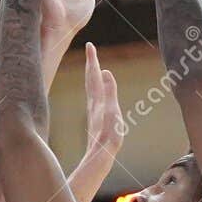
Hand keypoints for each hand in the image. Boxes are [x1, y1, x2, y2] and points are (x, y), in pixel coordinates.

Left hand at [82, 41, 122, 164]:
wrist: (99, 157)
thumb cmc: (108, 136)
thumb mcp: (112, 111)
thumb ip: (109, 91)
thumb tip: (105, 72)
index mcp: (97, 99)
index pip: (94, 75)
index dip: (92, 59)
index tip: (90, 44)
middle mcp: (93, 104)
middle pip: (90, 79)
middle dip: (91, 63)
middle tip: (90, 49)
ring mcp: (94, 112)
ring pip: (92, 89)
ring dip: (92, 75)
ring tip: (93, 66)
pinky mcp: (96, 120)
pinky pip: (95, 98)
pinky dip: (96, 89)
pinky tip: (97, 92)